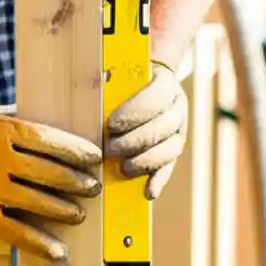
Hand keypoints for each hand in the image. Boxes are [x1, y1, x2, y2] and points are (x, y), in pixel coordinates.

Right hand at [0, 95, 101, 265]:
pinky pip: (14, 231)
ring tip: (79, 214)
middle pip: (50, 173)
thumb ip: (24, 127)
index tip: (96, 158)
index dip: (78, 151)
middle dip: (77, 182)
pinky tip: (57, 251)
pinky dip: (38, 242)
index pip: (52, 142)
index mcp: (7, 132)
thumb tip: (61, 137)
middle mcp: (1, 160)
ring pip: (37, 202)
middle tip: (94, 187)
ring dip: (64, 210)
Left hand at [106, 60, 187, 199]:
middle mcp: (177, 107)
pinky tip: (148, 191)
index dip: (134, 113)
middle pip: (162, 126)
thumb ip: (106, 81)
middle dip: (134, 141)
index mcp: (166, 84)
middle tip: (110, 150)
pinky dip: (159, 180)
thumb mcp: (119, 74)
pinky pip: (170, 166)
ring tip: (123, 169)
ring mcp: (179, 130)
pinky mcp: (174, 149)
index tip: (111, 125)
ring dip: (145, 161)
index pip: (155, 98)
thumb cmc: (126, 82)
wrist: (150, 85)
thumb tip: (86, 86)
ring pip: (170, 149)